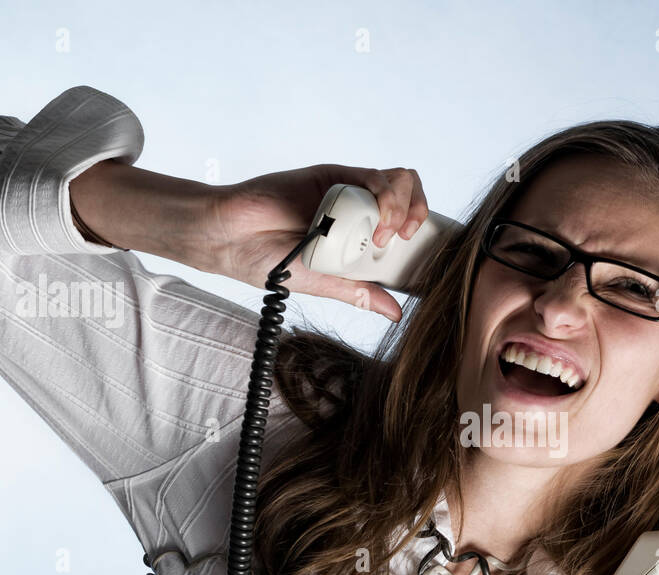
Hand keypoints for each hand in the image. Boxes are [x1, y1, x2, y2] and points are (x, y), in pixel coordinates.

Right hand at [205, 163, 430, 319]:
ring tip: (388, 231)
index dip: (423, 239)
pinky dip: (386, 194)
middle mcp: (361, 213)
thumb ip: (359, 292)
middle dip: (420, 218)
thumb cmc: (271, 262)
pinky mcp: (337, 175)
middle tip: (405, 239)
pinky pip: (375, 176)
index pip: (407, 231)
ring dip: (405, 206)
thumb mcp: (324, 283)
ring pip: (401, 184)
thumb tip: (396, 314)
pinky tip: (378, 217)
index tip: (424, 259)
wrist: (233, 239)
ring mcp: (351, 193)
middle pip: (412, 202)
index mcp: (362, 239)